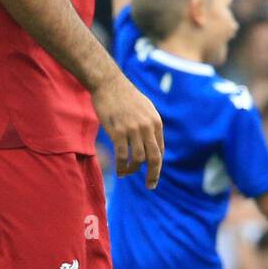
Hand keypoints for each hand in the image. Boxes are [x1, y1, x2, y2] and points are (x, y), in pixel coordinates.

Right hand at [92, 73, 163, 187]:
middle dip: (153, 174)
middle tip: (150, 185)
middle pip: (154, 158)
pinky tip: (119, 170)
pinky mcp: (118, 131)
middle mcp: (147, 127)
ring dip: (133, 170)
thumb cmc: (124, 95)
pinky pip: (122, 154)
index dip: (156, 164)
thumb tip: (151, 141)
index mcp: (156, 122)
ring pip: (138, 158)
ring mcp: (133, 130)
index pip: (160, 150)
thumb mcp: (144, 107)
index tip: (152, 173)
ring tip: (126, 173)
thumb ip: (149, 124)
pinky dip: (121, 165)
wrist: (108, 83)